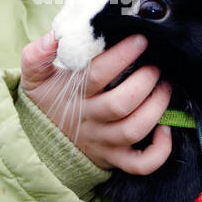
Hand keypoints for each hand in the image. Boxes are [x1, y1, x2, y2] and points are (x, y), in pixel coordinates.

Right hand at [19, 30, 173, 172]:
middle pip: (120, 104)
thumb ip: (37, 55)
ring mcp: (105, 142)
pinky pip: (141, 164)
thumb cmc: (48, 102)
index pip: (97, 75)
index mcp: (74, 97)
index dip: (121, 56)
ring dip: (156, 107)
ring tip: (166, 85)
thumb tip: (54, 37)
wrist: (42, 142)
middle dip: (144, 81)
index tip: (140, 40)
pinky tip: (166, 129)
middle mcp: (91, 120)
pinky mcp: (116, 158)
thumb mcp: (34, 78)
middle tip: (156, 65)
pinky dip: (159, 151)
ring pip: (134, 130)